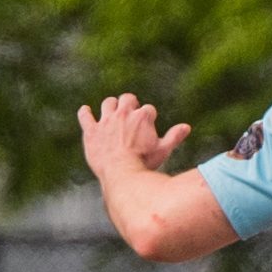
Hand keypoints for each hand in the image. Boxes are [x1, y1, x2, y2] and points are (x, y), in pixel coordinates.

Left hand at [77, 93, 191, 178]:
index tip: (147, 127)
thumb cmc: (144, 162)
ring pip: (107, 103)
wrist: (121, 173)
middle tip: (130, 113)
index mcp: (143, 117)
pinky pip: (85, 116)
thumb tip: (186, 127)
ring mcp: (106, 121)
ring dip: (111, 106)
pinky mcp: (91, 131)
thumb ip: (174, 136)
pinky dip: (85, 113)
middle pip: (127, 98)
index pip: (148, 109)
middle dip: (130, 103)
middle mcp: (124, 114)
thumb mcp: (163, 150)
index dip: (148, 118)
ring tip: (112, 112)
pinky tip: (86, 111)